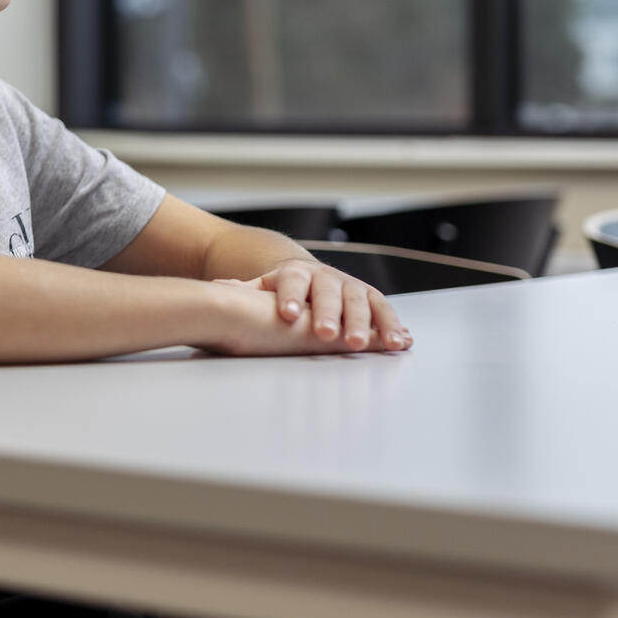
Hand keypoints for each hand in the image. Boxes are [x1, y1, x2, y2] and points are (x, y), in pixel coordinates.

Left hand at [212, 260, 411, 352]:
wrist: (306, 275)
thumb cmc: (281, 291)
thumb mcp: (262, 289)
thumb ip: (243, 291)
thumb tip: (216, 289)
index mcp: (295, 273)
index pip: (291, 283)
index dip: (290, 297)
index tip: (287, 314)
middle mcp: (326, 277)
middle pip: (329, 294)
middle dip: (329, 314)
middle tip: (327, 335)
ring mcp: (350, 286)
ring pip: (360, 302)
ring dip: (367, 324)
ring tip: (367, 344)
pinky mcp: (370, 298)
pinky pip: (384, 310)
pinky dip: (394, 326)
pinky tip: (401, 342)